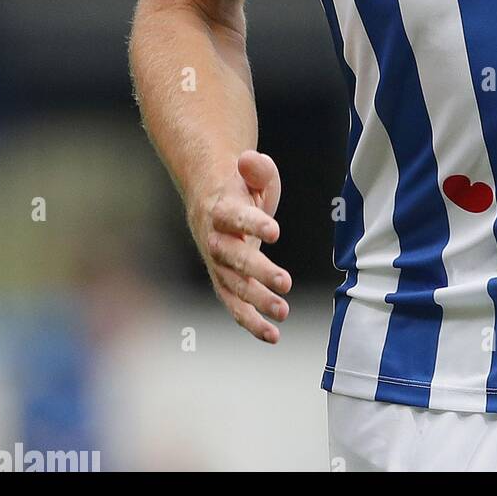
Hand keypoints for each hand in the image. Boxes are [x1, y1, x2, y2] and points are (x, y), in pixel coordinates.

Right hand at [187, 149, 291, 343]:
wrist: (211, 204)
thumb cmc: (240, 189)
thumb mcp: (253, 172)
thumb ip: (256, 168)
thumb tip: (250, 160)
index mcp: (222, 209)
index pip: (236, 217)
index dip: (253, 224)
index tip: (275, 231)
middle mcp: (216, 240)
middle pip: (234, 258)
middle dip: (258, 271)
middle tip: (285, 282)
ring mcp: (218, 265)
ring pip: (233, 286)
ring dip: (257, 301)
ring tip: (283, 311)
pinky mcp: (225, 283)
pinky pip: (234, 306)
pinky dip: (250, 322)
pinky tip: (273, 335)